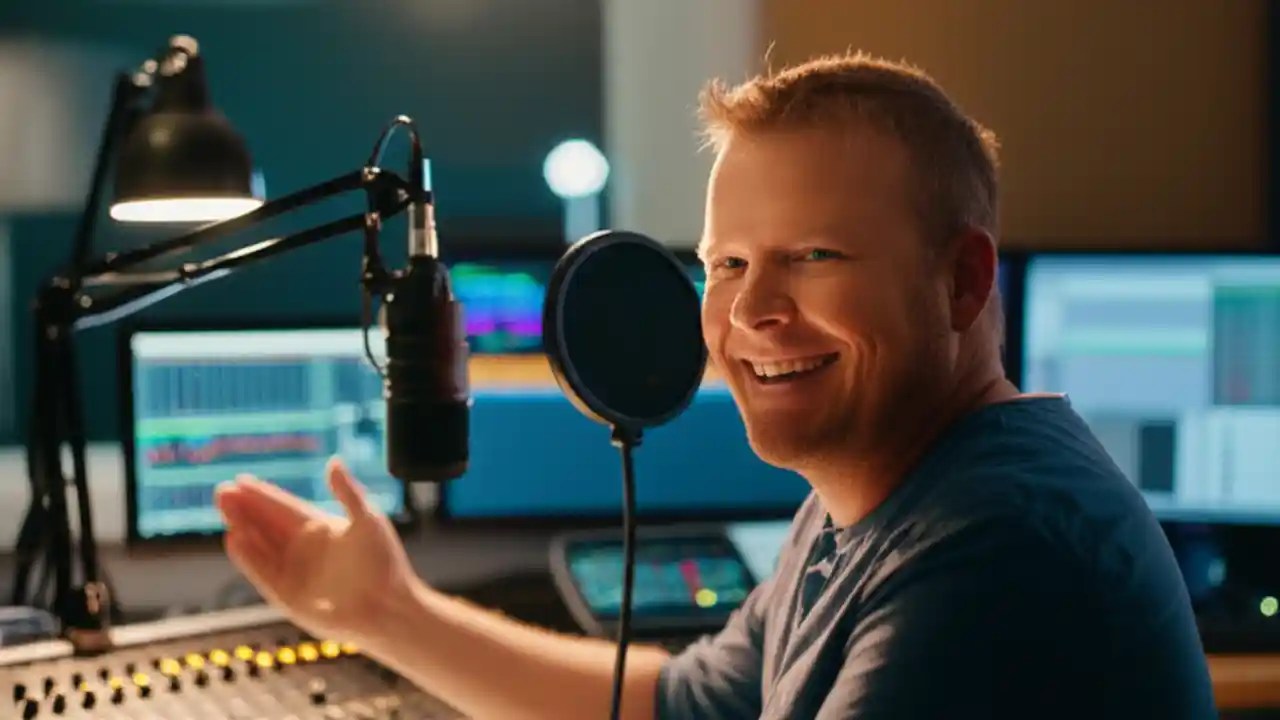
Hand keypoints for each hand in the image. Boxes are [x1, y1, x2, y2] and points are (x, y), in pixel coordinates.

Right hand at [215, 457, 417, 644]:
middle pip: (266, 525)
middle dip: (244, 508)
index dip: (263, 495)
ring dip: (243, 528)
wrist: (389, 608)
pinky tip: (234, 539)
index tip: (241, 480)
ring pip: (261, 547)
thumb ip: (348, 493)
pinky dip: (249, 558)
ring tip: (224, 510)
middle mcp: (303, 550)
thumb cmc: (385, 564)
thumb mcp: (368, 521)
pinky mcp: (288, 598)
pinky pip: (263, 573)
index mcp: (321, 529)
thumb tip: (333, 462)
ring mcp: (294, 574)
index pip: (284, 508)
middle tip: (222, 491)